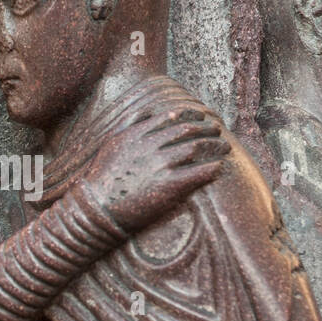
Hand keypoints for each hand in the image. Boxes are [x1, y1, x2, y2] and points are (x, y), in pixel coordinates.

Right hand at [82, 103, 229, 231]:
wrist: (96, 209)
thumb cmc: (101, 179)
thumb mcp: (112, 144)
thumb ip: (131, 125)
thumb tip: (148, 111)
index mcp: (137, 134)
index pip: (171, 116)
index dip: (191, 115)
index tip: (201, 116)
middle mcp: (151, 146)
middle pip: (187, 130)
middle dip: (206, 128)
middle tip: (217, 129)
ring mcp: (160, 165)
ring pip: (196, 148)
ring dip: (214, 145)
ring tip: (225, 146)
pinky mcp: (169, 186)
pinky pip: (198, 173)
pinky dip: (212, 168)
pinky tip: (219, 167)